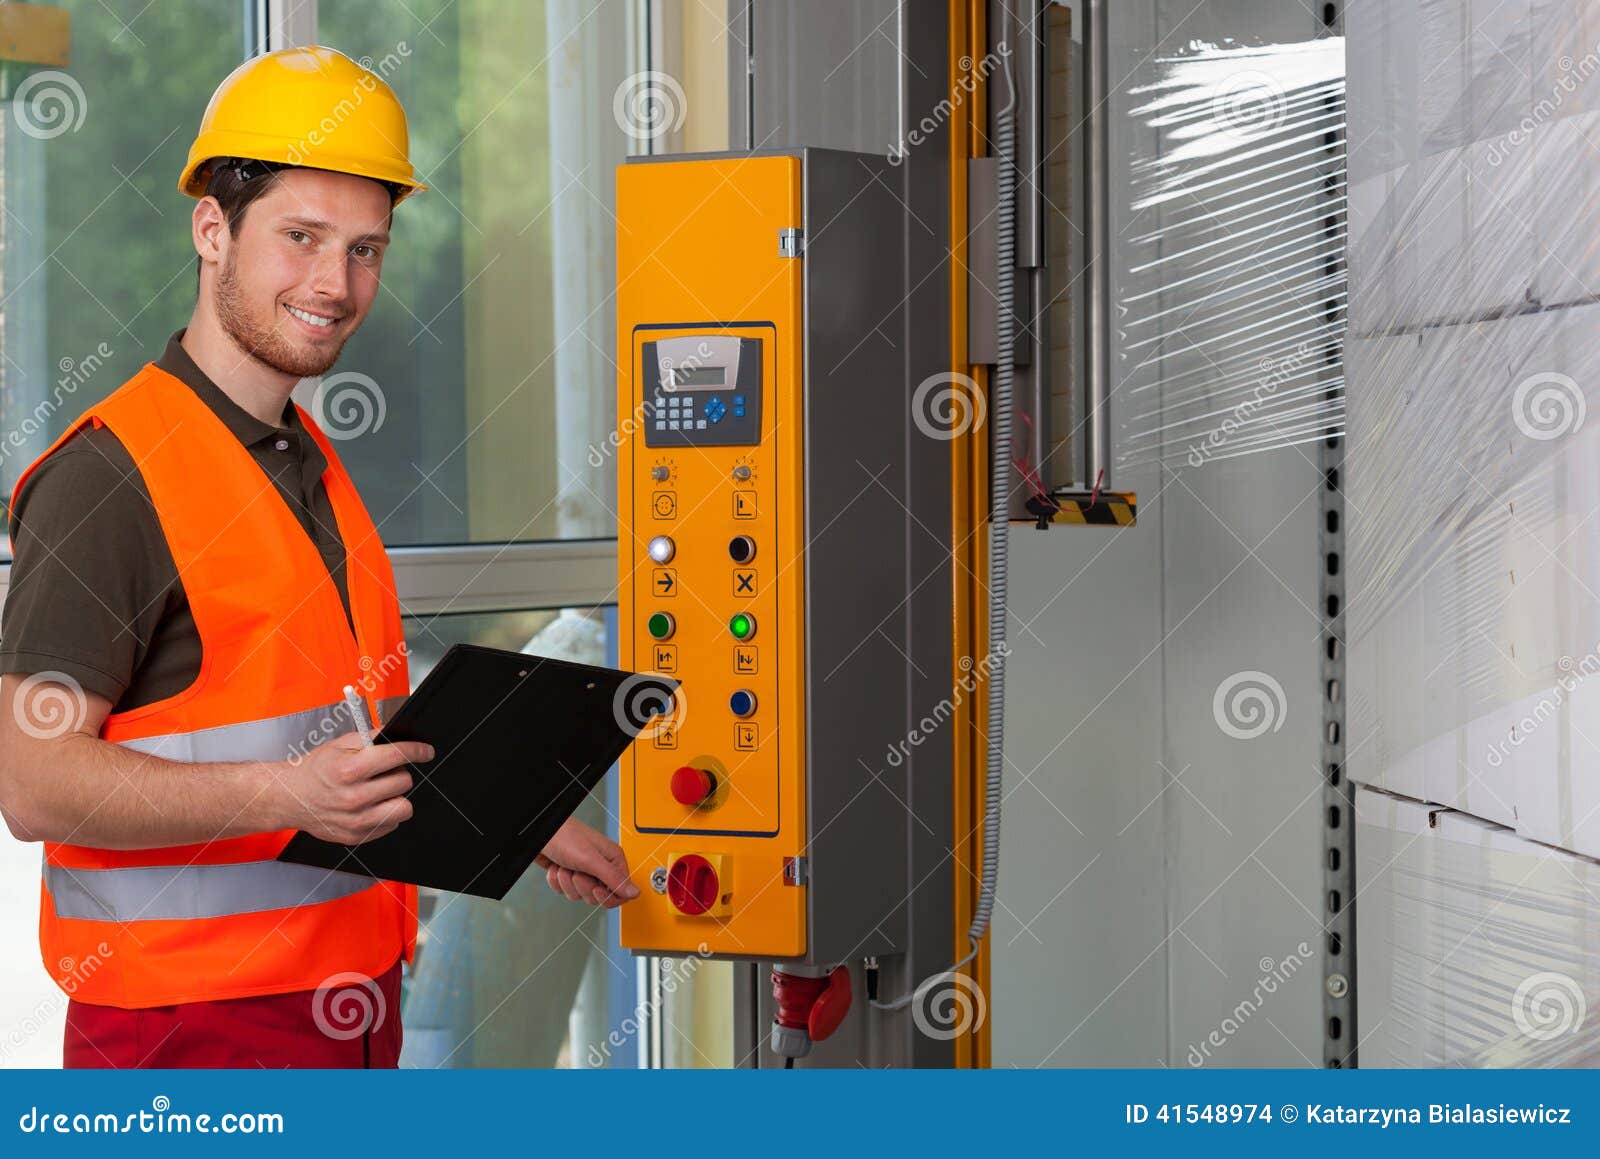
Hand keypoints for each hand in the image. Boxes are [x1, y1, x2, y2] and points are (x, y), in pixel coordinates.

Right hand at [272, 733, 433, 845]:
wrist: (290, 797)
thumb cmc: (315, 769)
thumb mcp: (339, 744)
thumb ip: (370, 737)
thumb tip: (396, 732)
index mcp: (350, 769)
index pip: (397, 755)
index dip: (417, 751)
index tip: (426, 752)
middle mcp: (354, 797)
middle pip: (404, 782)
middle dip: (398, 773)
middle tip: (384, 773)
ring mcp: (355, 820)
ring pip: (403, 807)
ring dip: (396, 796)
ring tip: (381, 791)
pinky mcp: (356, 836)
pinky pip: (391, 825)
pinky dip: (386, 814)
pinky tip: (371, 805)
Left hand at [535, 817, 640, 907]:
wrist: (541, 832)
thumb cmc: (565, 836)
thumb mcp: (591, 859)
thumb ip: (614, 878)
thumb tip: (635, 893)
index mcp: (613, 860)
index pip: (621, 892)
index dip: (608, 896)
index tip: (596, 889)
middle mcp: (601, 867)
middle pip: (598, 896)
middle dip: (583, 886)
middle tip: (578, 872)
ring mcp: (585, 871)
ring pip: (580, 895)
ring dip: (567, 882)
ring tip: (566, 866)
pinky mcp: (570, 874)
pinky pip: (565, 890)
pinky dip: (557, 881)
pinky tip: (558, 867)